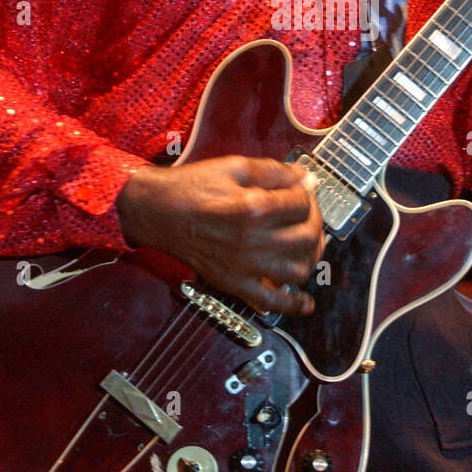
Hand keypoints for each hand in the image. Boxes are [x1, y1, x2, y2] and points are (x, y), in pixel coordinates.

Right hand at [115, 156, 323, 316]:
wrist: (157, 211)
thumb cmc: (192, 187)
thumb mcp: (234, 166)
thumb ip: (273, 171)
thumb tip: (305, 178)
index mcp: (253, 208)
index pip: (302, 204)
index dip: (307, 194)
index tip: (302, 190)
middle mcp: (252, 240)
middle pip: (307, 237)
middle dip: (314, 222)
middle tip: (306, 215)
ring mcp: (244, 266)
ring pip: (298, 270)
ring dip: (309, 257)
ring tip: (304, 245)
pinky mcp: (233, 284)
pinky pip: (270, 303)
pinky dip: (293, 305)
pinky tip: (305, 301)